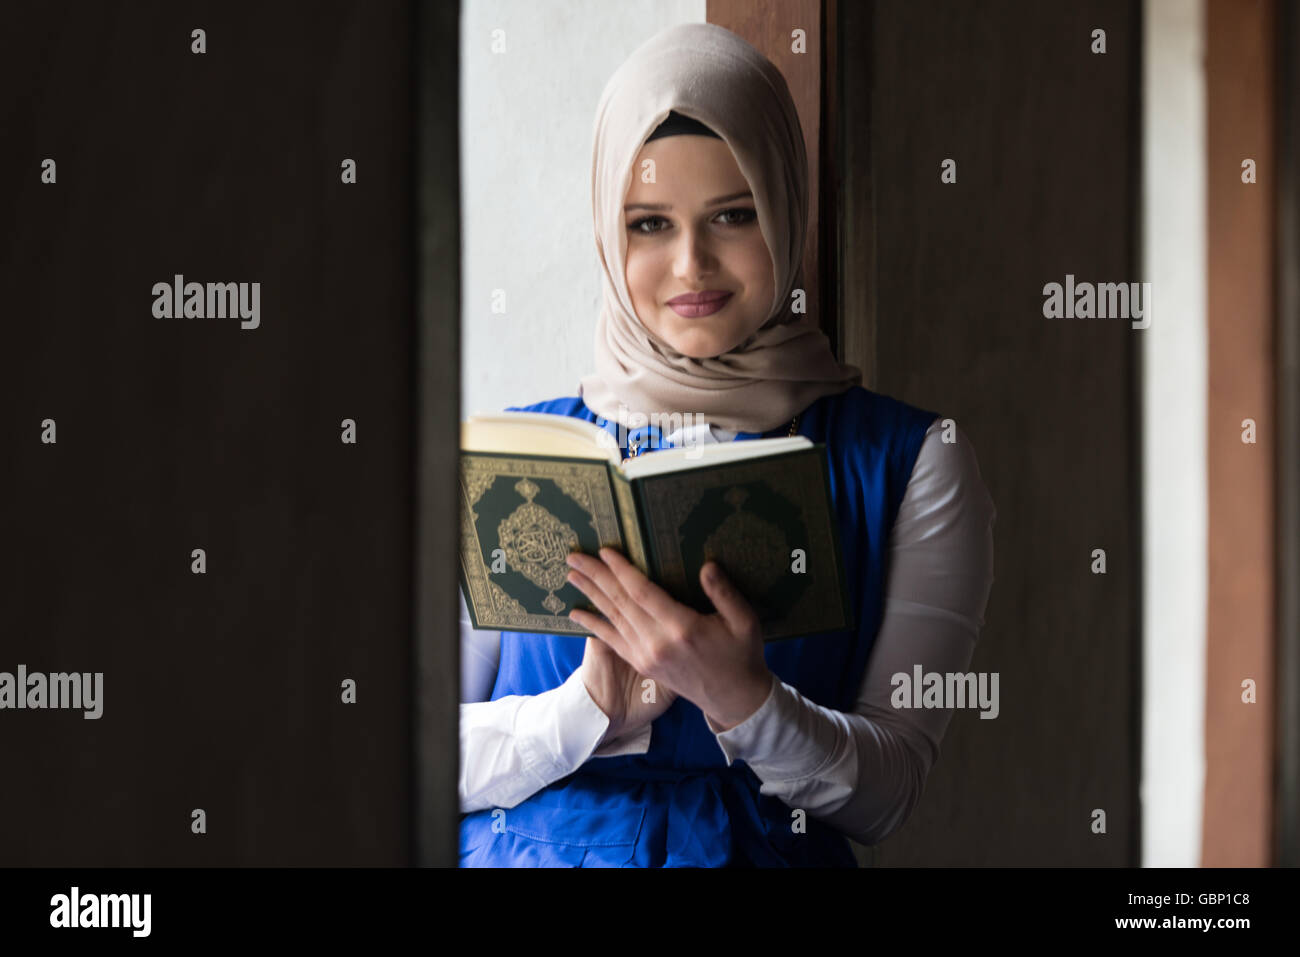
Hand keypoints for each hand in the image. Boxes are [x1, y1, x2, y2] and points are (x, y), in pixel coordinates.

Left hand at [565, 548, 774, 731]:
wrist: (734, 699)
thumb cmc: (742, 655)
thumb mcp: (744, 621)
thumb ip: (724, 592)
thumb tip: (706, 566)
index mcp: (682, 628)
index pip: (642, 592)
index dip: (622, 570)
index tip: (605, 550)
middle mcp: (657, 643)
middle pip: (620, 603)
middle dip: (596, 577)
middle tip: (574, 556)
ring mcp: (647, 656)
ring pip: (612, 619)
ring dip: (591, 595)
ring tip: (571, 575)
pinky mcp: (642, 664)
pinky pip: (613, 641)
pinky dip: (594, 625)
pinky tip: (577, 612)